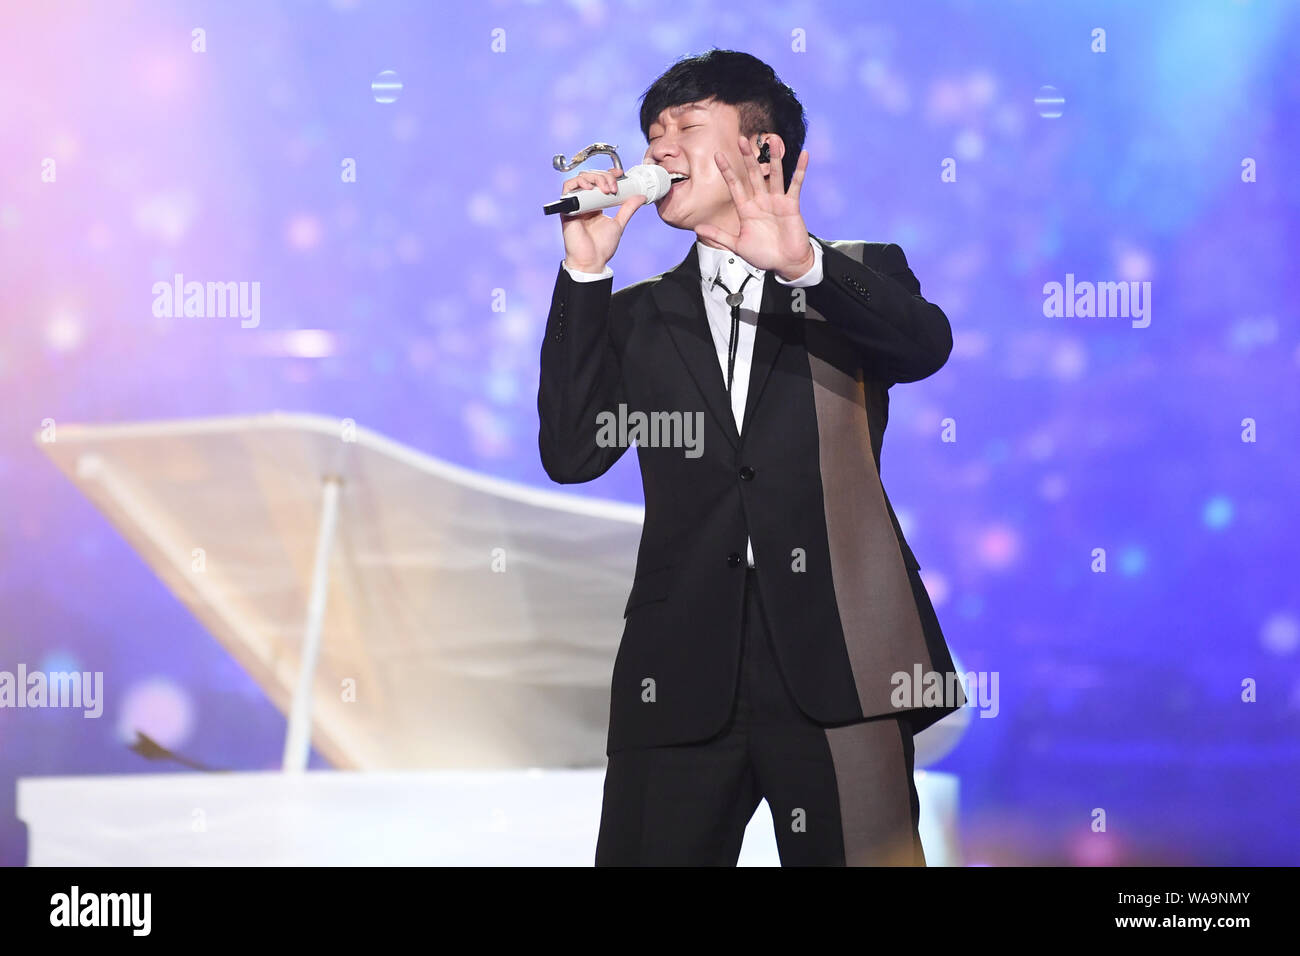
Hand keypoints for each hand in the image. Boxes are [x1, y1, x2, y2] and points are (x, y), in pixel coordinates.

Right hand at [558, 166, 646, 271]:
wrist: (591, 260)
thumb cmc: (601, 247)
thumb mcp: (619, 223)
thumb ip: (628, 209)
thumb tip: (640, 196)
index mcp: (595, 204)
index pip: (600, 181)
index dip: (608, 174)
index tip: (620, 174)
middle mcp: (584, 202)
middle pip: (591, 177)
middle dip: (604, 176)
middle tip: (614, 187)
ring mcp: (575, 204)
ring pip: (580, 179)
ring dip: (594, 178)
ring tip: (605, 189)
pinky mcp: (566, 208)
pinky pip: (567, 187)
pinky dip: (578, 183)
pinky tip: (589, 187)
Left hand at [695, 137, 812, 278]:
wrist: (786, 264)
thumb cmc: (763, 255)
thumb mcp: (737, 245)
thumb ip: (719, 235)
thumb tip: (697, 228)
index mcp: (746, 209)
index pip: (735, 185)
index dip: (726, 170)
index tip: (717, 155)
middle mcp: (761, 201)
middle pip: (753, 174)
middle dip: (747, 157)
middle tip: (740, 138)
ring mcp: (777, 201)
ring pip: (775, 174)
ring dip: (774, 158)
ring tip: (772, 139)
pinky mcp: (792, 205)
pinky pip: (796, 184)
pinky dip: (800, 170)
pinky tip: (804, 154)